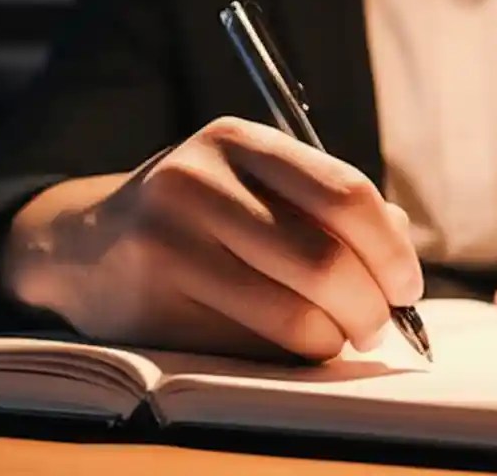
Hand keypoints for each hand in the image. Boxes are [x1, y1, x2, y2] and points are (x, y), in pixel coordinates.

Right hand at [3, 116, 422, 361]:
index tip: (407, 285)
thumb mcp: (257, 183)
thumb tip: (399, 241)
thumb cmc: (201, 215)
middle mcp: (196, 183)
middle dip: (372, 306)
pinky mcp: (152, 307)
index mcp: (236, 140)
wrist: (88, 247)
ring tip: (341, 337)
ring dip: (336, 339)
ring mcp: (168, 245)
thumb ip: (330, 204)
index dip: (391, 249)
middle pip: (325, 261)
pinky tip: (294, 346)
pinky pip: (254, 349)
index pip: (344, 194)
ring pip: (294, 315)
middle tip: (380, 324)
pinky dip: (293, 356)